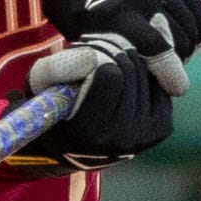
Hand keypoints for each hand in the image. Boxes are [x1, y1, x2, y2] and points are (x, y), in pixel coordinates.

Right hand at [14, 39, 171, 168]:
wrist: (77, 144)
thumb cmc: (54, 106)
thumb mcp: (39, 86)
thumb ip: (55, 68)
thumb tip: (93, 58)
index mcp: (88, 132)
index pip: (110, 75)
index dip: (97, 59)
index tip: (86, 61)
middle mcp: (120, 140)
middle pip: (130, 70)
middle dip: (114, 56)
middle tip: (99, 60)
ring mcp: (144, 136)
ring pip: (147, 75)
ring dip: (129, 64)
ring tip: (109, 75)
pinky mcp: (161, 129)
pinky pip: (160, 84)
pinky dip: (145, 78)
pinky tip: (126, 87)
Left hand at [38, 0, 200, 95]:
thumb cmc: (90, 26)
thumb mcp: (93, 47)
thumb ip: (121, 67)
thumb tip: (156, 90)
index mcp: (116, 13)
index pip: (157, 47)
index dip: (171, 72)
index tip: (179, 88)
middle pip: (180, 38)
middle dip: (181, 59)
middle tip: (172, 70)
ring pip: (192, 26)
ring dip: (189, 44)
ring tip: (175, 53)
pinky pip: (198, 10)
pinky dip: (196, 27)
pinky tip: (185, 36)